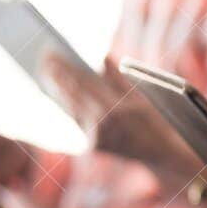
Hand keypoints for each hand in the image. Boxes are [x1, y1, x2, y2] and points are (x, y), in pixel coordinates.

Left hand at [45, 55, 200, 182]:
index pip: (82, 84)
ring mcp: (97, 137)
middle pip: (71, 95)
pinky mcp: (93, 146)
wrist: (163, 154)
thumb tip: (103, 57)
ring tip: (47, 72)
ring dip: (58, 90)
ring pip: (71, 109)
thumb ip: (119, 78)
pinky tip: (60, 92)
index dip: (64, 68)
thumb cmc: (156, 122)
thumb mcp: (142, 97)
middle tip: (43, 58)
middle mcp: (103, 124)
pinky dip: (69, 105)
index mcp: (116, 109)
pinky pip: (78, 121)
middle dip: (55, 76)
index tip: (51, 52)